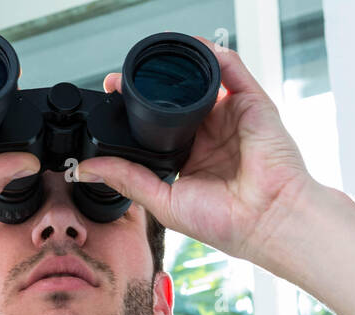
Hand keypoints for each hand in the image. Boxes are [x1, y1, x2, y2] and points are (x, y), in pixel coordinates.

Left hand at [75, 37, 319, 273]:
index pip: (159, 128)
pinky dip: (210, 54)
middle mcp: (211, 136)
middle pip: (176, 101)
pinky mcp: (252, 103)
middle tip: (122, 79)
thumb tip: (87, 170)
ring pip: (200, 80)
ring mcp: (231, 117)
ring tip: (151, 60)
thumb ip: (127, 181)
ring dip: (177, 66)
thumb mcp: (165, 202)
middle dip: (151, 86)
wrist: (268, 219)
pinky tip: (192, 49)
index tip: (113, 101)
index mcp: (191, 160)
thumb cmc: (228, 223)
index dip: (136, 113)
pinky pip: (230, 68)